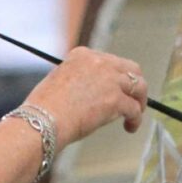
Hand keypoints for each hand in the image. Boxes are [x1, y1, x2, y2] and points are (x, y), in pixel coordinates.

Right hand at [28, 46, 146, 145]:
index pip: (109, 61)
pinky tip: (130, 127)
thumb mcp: (60, 82)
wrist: (41, 121)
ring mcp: (109, 80)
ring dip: (140, 101)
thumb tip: (95, 94)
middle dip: (134, 84)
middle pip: (131, 69)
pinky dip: (136, 119)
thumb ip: (79, 80)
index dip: (116, 76)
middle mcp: (99, 62)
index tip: (116, 89)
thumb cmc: (44, 109)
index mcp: (82, 55)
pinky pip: (135, 108)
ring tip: (135, 114)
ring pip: (138, 87)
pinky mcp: (116, 99)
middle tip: (133, 99)